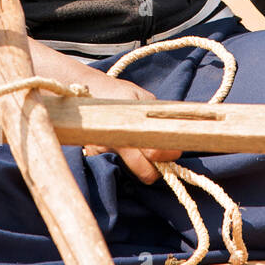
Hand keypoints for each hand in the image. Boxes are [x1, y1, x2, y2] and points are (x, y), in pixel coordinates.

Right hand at [78, 70, 181, 184]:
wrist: (87, 91)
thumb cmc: (118, 93)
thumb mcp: (142, 97)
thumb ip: (157, 115)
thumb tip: (177, 129)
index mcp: (128, 126)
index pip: (154, 153)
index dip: (170, 154)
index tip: (176, 149)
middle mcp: (114, 143)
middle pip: (145, 173)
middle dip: (158, 167)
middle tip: (162, 154)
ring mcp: (101, 153)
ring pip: (132, 174)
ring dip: (144, 167)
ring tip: (145, 151)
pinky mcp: (94, 157)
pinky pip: (119, 169)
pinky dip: (129, 165)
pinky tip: (130, 151)